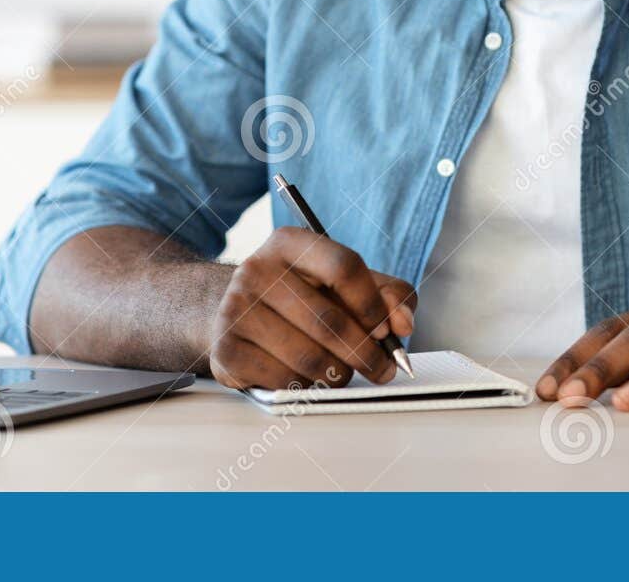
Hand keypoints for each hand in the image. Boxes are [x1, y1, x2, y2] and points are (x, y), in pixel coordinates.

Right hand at [208, 226, 415, 389]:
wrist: (234, 314)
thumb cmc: (300, 298)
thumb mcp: (344, 284)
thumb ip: (387, 294)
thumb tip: (403, 322)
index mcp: (290, 243)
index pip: (343, 266)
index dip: (373, 304)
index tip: (389, 330)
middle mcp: (256, 269)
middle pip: (328, 320)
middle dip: (365, 353)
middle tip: (382, 369)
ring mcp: (236, 309)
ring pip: (308, 358)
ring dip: (336, 374)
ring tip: (340, 371)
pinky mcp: (225, 349)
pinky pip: (283, 380)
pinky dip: (304, 387)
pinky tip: (303, 375)